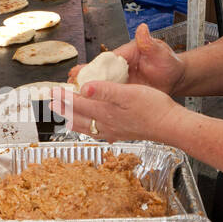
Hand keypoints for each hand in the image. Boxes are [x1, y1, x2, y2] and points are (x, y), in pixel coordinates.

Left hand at [49, 80, 187, 143]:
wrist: (170, 125)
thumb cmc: (153, 107)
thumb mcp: (128, 93)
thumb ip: (104, 90)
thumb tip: (84, 88)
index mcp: (106, 111)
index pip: (78, 103)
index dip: (64, 96)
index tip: (52, 91)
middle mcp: (107, 123)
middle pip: (79, 116)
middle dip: (64, 110)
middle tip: (51, 104)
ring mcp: (114, 130)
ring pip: (87, 126)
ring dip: (74, 121)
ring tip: (65, 119)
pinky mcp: (123, 133)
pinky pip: (99, 132)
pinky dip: (90, 130)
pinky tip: (93, 130)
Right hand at [67, 23, 185, 94]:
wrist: (177, 78)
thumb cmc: (168, 62)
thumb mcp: (160, 52)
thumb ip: (149, 43)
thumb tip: (143, 29)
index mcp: (124, 56)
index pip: (103, 61)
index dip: (89, 68)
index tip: (77, 72)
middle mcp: (119, 69)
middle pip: (96, 75)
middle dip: (80, 81)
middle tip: (65, 87)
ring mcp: (120, 82)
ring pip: (99, 88)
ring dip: (85, 93)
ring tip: (69, 99)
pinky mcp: (124, 93)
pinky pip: (109, 98)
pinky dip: (98, 103)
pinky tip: (88, 111)